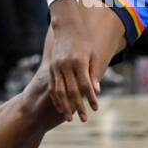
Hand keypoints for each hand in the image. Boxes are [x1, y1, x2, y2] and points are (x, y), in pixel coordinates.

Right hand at [46, 0, 99, 121]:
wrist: (66, 27)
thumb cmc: (83, 42)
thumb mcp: (92, 55)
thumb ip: (94, 73)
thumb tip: (96, 91)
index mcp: (79, 62)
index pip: (85, 85)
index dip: (90, 98)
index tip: (95, 109)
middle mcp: (66, 65)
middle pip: (72, 91)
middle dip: (78, 107)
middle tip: (84, 119)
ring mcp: (56, 67)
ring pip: (60, 90)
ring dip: (65, 106)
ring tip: (69, 118)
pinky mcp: (51, 67)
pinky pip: (52, 86)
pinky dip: (55, 98)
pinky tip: (59, 107)